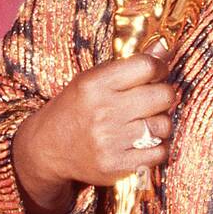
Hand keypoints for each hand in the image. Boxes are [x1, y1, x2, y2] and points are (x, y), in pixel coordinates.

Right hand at [13, 40, 176, 212]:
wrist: (47, 149)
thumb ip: (130, 65)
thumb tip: (165, 47)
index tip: (157, 73)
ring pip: (164, 126)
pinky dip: (157, 147)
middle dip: (164, 96)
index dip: (160, 68)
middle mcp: (103, 111)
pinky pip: (159, 153)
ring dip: (160, 124)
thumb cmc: (76, 109)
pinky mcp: (116, 166)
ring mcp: (109, 141)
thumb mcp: (93, 79)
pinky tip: (142, 143)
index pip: (147, 66)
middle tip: (153, 100)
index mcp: (95, 84)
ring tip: (144, 123)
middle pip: (162, 96)